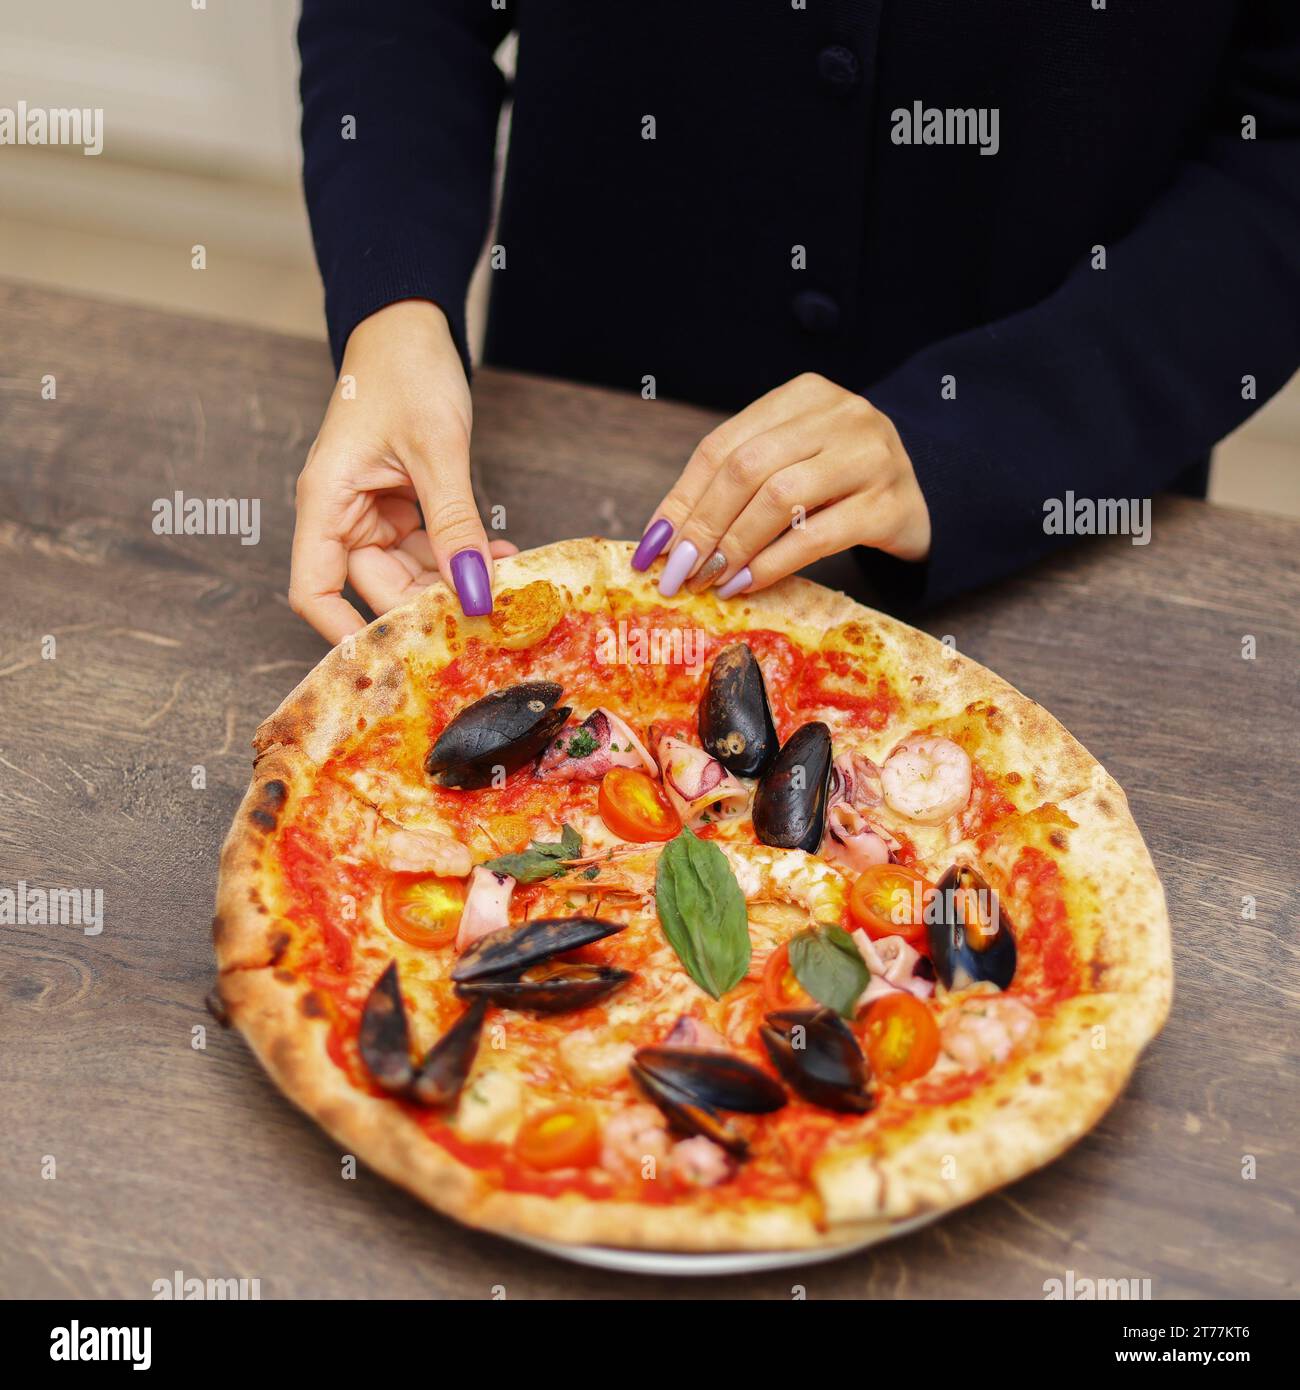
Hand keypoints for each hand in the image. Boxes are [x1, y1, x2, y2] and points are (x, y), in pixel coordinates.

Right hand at [289, 299, 515, 642]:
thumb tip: (475, 591)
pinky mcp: (400, 502)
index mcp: (325, 500)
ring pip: (409, 572)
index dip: (344, 633)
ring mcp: (372, 510)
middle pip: (374, 587)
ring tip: (504, 585)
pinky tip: (499, 558)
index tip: (392, 660)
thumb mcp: (437, 449)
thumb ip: (455, 524)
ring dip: (454, 582)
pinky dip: (461, 555)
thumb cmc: (405, 368)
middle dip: (427, 607)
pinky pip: (429, 546)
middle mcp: (342, 513)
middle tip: (483, 620)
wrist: (410, 321)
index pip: (314, 591)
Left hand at [631, 373, 929, 596]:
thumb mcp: (790, 467)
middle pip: (746, 468)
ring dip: (734, 545)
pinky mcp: (890, 504)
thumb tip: (662, 539)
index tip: (652, 546)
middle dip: (702, 526)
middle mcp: (841, 415)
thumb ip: (734, 487)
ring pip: (780, 498)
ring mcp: (871, 456)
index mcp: (804, 395)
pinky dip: (773, 563)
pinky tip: (748, 584)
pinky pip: (817, 536)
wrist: (926, 498)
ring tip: (710, 580)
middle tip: (677, 573)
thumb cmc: (842, 486)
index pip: (723, 445)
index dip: (681, 499)